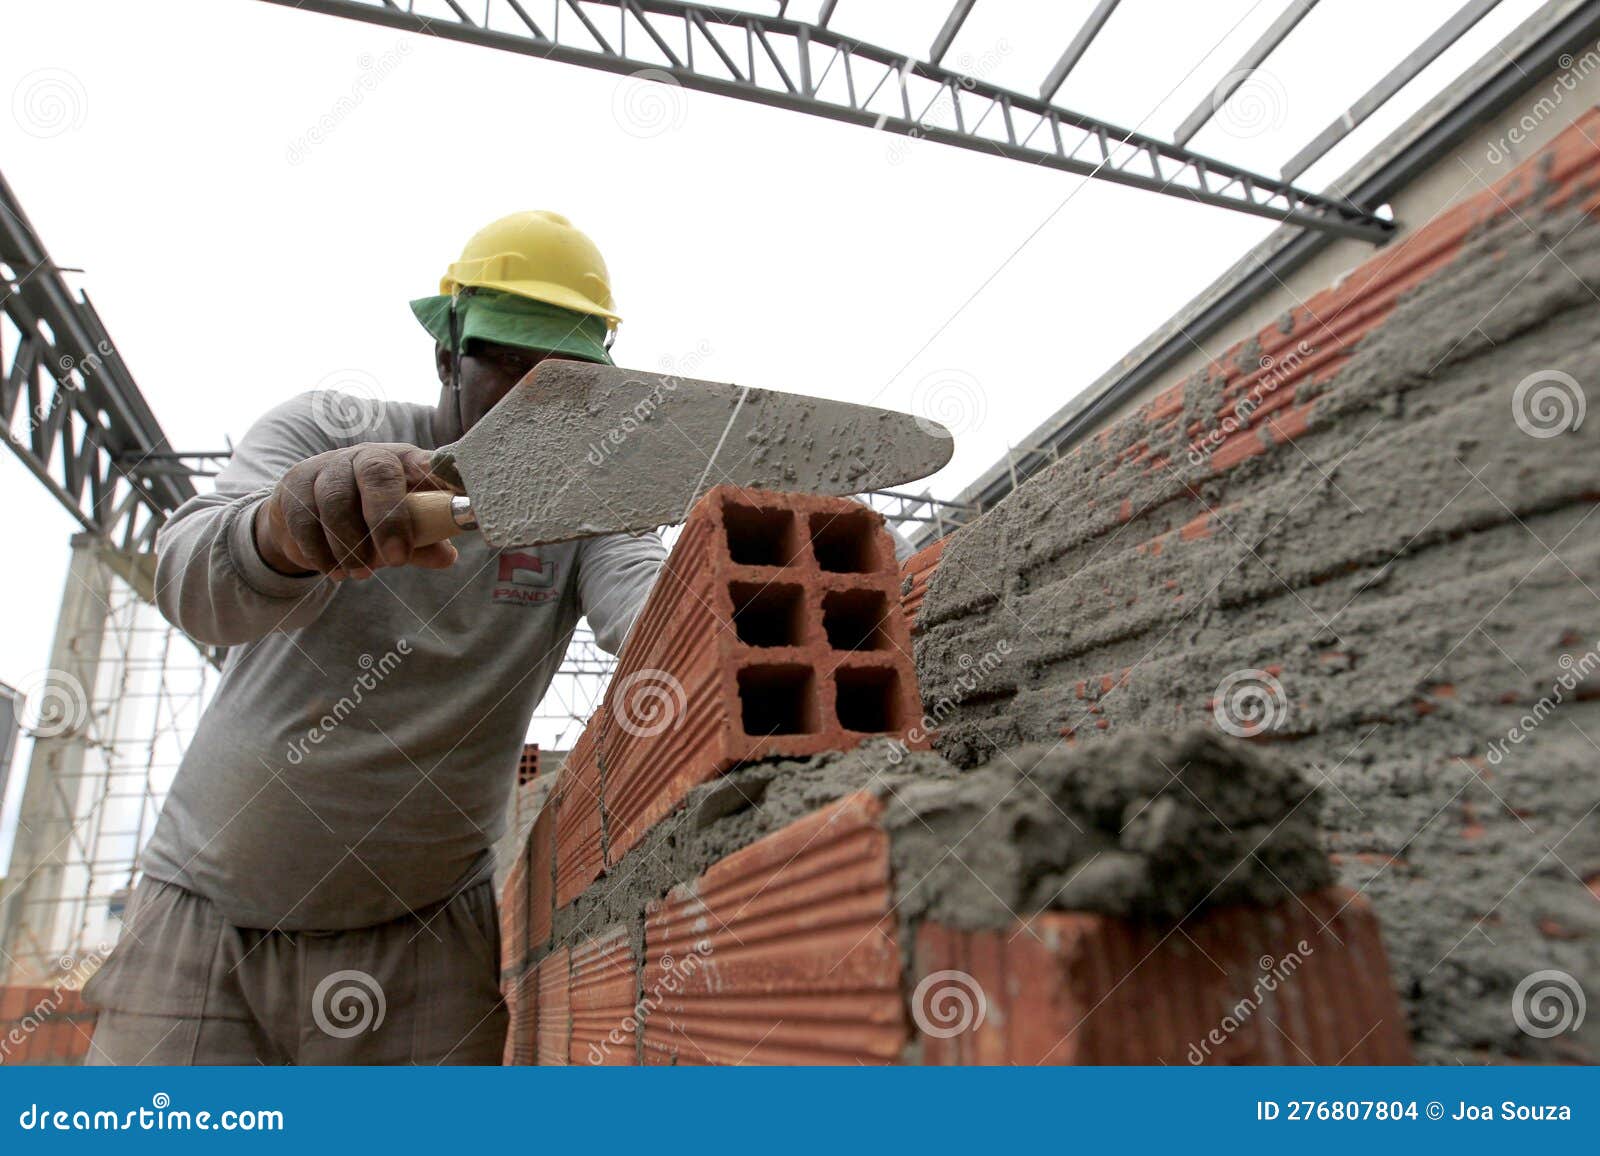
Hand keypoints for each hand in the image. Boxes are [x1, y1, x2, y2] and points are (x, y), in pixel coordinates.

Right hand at [253, 443, 458, 578]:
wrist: (306, 516)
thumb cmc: (367, 521)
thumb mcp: (402, 531)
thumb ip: (424, 542)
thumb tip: (448, 556)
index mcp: (403, 462)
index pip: (426, 460)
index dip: (442, 473)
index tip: (458, 492)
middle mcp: (366, 456)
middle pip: (377, 473)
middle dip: (388, 518)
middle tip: (397, 560)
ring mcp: (328, 467)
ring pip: (336, 500)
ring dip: (350, 545)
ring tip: (361, 574)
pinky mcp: (295, 484)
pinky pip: (304, 518)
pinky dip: (321, 552)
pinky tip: (334, 571)